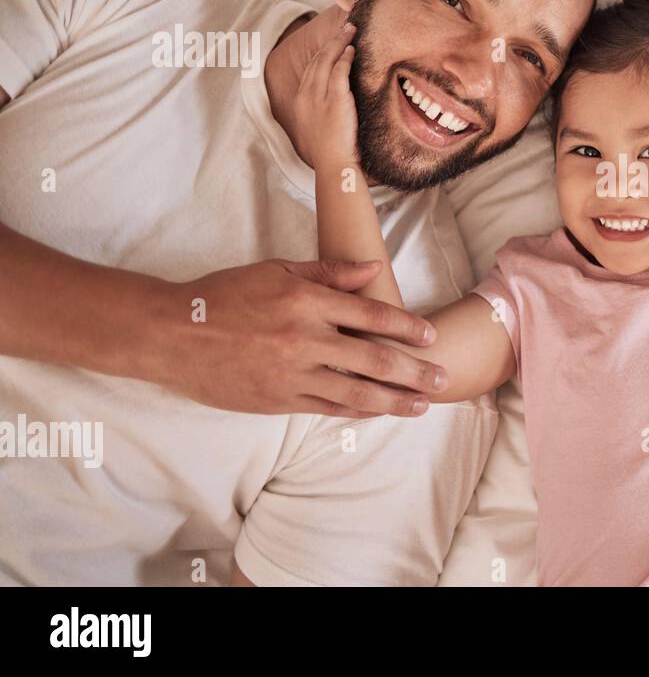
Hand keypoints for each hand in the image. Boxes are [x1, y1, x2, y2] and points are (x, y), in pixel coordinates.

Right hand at [157, 258, 444, 417]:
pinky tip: (378, 411)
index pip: (372, 315)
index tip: (430, 336)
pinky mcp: (278, 401)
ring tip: (421, 404)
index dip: (406, 327)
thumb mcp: (277, 271)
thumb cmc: (225, 295)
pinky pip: (328, 408)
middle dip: (414, 371)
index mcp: (307, 303)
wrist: (173, 335)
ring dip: (395, 400)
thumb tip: (373, 268)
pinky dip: (357, 411)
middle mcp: (305, 341)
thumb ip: (329, 272)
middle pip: (374, 359)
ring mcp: (292, 375)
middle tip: (442, 377)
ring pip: (356, 392)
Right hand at [291, 20, 359, 171]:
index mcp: (300, 100)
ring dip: (339, 42)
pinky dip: (345, 57)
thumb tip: (336, 99)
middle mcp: (305, 95)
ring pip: (326, 60)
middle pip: (317, 60)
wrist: (334, 164)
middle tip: (345, 27)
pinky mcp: (334, 100)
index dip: (323, 53)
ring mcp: (318, 96)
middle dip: (331, 41)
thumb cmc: (332, 150)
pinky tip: (352, 49)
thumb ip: (324, 108)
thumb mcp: (319, 125)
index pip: (311, 69)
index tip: (333, 42)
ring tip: (351, 30)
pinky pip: (338, 71)